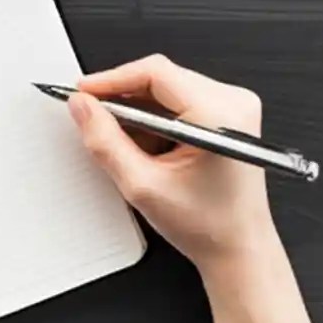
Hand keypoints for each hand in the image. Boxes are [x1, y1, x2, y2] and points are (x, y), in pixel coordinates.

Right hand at [69, 54, 274, 271]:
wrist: (239, 249)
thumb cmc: (208, 226)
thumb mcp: (143, 186)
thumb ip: (105, 142)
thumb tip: (83, 108)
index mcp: (218, 116)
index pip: (155, 73)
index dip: (112, 79)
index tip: (84, 92)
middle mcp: (233, 102)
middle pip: (160, 77)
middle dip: (123, 98)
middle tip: (95, 118)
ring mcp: (234, 106)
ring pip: (167, 88)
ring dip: (139, 111)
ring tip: (131, 147)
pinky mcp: (228, 114)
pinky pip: (180, 99)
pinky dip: (156, 118)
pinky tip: (151, 147)